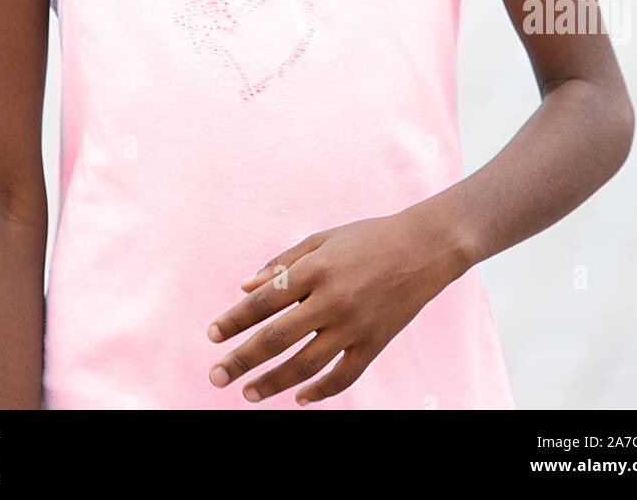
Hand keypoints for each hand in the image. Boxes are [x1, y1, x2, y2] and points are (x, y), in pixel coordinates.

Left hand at [205, 206, 466, 405]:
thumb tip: (244, 288)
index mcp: (316, 267)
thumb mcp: (322, 240)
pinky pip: (344, 376)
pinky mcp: (375, 342)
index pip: (265, 300)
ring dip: (274, 383)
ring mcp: (356, 324)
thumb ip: (282, 264)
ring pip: (307, 364)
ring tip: (248, 394)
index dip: (234, 319)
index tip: (211, 335)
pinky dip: (320, 391)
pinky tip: (299, 398)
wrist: (424, 248)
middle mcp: (333, 298)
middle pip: (278, 337)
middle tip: (216, 377)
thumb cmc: (366, 238)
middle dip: (242, 359)